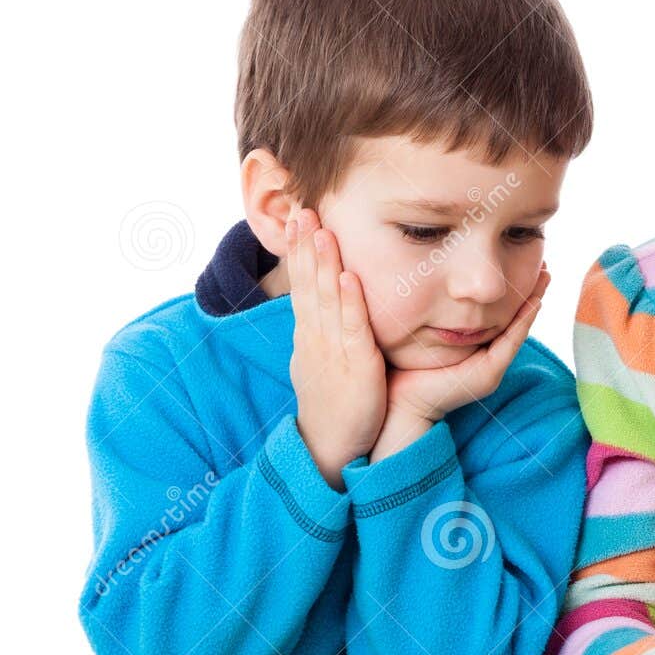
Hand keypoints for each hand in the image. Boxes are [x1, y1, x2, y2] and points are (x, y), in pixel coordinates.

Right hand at [286, 207, 387, 486]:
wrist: (330, 446)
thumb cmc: (333, 403)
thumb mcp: (321, 359)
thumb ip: (323, 329)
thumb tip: (322, 300)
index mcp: (310, 335)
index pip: (303, 285)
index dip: (300, 252)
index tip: (299, 218)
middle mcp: (316, 338)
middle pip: (308, 284)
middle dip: (305, 246)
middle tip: (303, 209)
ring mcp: (332, 351)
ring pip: (326, 300)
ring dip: (323, 263)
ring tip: (322, 230)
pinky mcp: (355, 367)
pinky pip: (351, 330)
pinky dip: (348, 303)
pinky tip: (347, 278)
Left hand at [384, 264, 549, 424]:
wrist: (398, 400)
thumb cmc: (402, 363)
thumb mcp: (420, 326)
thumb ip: (428, 305)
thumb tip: (425, 267)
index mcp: (475, 344)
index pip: (499, 311)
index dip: (512, 286)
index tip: (520, 256)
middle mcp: (487, 355)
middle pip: (515, 316)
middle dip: (529, 289)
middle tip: (542, 262)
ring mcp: (491, 366)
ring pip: (519, 328)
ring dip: (534, 301)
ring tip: (545, 274)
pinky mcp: (488, 375)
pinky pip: (510, 343)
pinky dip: (524, 322)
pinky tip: (533, 301)